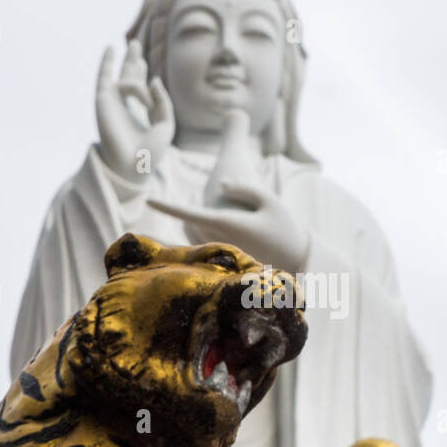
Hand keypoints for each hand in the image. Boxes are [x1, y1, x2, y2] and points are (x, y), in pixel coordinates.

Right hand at [95, 40, 174, 183]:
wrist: (132, 165)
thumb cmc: (150, 152)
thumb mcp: (166, 124)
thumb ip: (163, 101)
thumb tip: (153, 79)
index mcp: (140, 113)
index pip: (141, 88)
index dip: (143, 74)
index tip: (144, 63)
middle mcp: (125, 106)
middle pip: (129, 77)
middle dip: (133, 60)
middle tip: (135, 44)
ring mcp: (114, 103)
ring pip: (126, 78)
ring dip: (135, 74)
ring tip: (141, 78)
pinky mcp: (104, 101)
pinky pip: (105, 78)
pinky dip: (107, 63)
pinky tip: (110, 48)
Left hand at [147, 182, 310, 273]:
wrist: (298, 262)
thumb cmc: (286, 228)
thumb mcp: (271, 201)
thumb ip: (244, 188)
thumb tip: (222, 184)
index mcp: (228, 224)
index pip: (190, 213)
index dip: (168, 207)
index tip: (148, 200)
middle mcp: (221, 241)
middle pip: (192, 221)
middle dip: (189, 212)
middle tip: (210, 210)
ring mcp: (222, 253)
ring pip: (196, 233)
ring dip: (196, 224)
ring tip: (217, 221)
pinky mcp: (226, 261)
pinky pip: (204, 245)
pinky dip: (203, 233)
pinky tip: (213, 229)